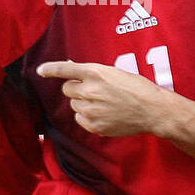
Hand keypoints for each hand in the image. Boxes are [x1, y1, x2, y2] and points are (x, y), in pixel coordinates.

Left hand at [37, 60, 167, 136]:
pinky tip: (104, 115)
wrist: (153, 110)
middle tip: (95, 92)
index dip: (50, 69)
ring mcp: (90, 109)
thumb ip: (94, 73)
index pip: (65, 69)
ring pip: (74, 105)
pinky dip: (88, 117)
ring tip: (105, 104)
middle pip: (67, 90)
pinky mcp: (94, 125)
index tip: (41, 71)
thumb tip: (75, 73)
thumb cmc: (139, 89)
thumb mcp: (116, 73)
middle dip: (77, 90)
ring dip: (84, 104)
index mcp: (95, 73)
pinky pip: (80, 119)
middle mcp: (89, 90)